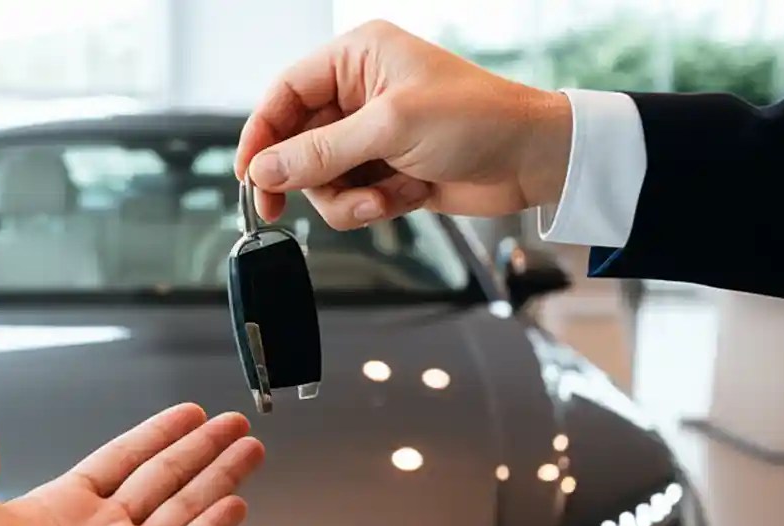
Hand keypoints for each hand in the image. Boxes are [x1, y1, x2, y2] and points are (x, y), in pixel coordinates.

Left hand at [0, 404, 263, 525]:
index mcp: (60, 509)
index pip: (123, 460)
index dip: (157, 434)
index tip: (187, 415)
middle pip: (164, 478)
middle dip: (201, 448)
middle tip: (232, 424)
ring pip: (184, 507)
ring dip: (220, 476)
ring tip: (249, 449)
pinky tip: (237, 503)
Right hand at [235, 20, 572, 227]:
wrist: (535, 160)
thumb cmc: (479, 120)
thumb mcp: (390, 129)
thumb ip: (320, 152)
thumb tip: (263, 171)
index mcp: (358, 59)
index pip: (285, 93)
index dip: (261, 134)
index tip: (248, 175)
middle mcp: (360, 93)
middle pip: (297, 143)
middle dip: (308, 177)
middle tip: (284, 208)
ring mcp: (373, 134)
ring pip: (322, 178)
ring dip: (346, 197)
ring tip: (382, 198)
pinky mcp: (387, 169)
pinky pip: (351, 197)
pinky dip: (372, 205)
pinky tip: (406, 197)